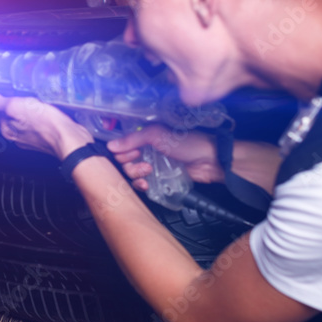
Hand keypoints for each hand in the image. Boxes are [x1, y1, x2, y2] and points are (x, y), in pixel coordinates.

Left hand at [0, 91, 93, 158]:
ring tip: (38, 98)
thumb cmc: (43, 123)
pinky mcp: (48, 136)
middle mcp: (18, 136)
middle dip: (18, 103)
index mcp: (7, 130)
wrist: (69, 138)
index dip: (5, 98)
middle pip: (13, 114)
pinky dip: (42, 114)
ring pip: (27, 118)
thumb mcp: (15, 107)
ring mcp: (33, 138)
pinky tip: (48, 108)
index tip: (12, 89)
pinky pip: (40, 122)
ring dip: (30, 108)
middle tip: (26, 92)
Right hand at [107, 125, 224, 191]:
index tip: (127, 155)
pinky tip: (146, 185)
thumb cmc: (188, 143)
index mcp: (145, 136)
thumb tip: (111, 146)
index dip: (121, 152)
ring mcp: (152, 165)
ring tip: (146, 174)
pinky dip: (141, 185)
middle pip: (125, 161)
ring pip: (132, 173)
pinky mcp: (158, 179)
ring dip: (135, 175)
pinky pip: (143, 184)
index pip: (123, 145)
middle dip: (129, 165)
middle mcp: (146, 150)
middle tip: (141, 165)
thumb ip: (133, 139)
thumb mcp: (157, 135)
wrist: (210, 161)